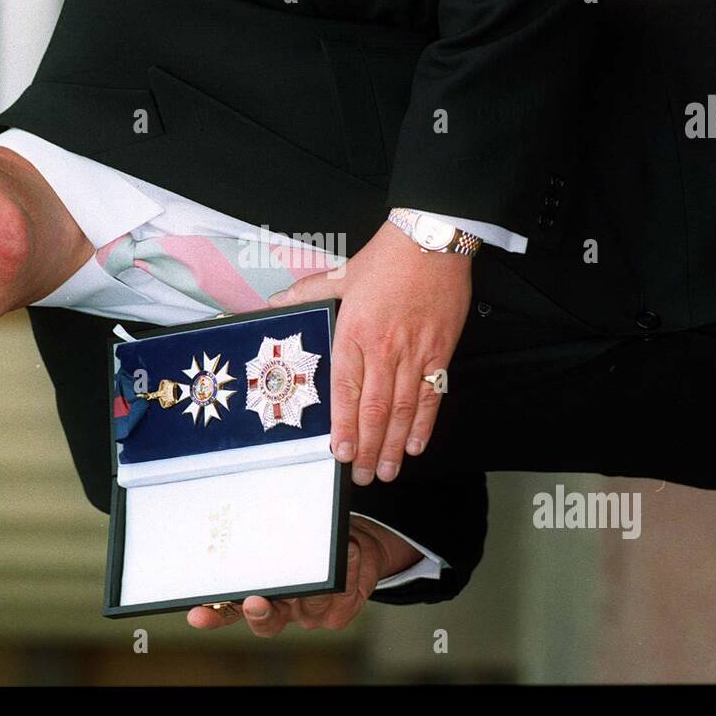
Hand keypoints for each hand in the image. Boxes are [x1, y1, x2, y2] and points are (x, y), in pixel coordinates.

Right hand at [185, 516, 420, 635]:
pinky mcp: (339, 613)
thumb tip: (237, 502)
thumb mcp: (282, 534)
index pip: (228, 610)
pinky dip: (349, 569)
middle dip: (259, 613)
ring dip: (318, 584)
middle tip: (253, 601)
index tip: (195, 613)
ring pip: (311, 605)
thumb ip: (263, 529)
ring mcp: (310, 614)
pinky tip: (350, 551)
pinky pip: (344, 594)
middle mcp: (282, 610)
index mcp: (259, 595)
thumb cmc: (307, 540)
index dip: (212, 616)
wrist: (354, 548)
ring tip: (326, 552)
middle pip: (266, 622)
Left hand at [268, 221, 471, 484]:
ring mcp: (415, 353)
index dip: (343, 426)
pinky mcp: (440, 352)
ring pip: (403, 410)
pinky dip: (424, 425)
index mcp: (355, 332)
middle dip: (367, 448)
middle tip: (361, 475)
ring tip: (386, 471)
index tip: (339, 453)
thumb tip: (274, 303)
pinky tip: (415, 446)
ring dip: (393, 446)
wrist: (432, 240)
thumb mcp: (341, 275)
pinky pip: (432, 396)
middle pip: (374, 410)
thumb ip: (307, 294)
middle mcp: (384, 349)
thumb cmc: (386, 258)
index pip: (346, 390)